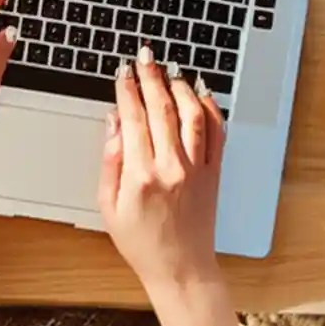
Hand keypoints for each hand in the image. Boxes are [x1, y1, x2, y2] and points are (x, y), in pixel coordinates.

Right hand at [99, 45, 225, 286]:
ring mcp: (197, 169)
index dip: (127, 88)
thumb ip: (110, 160)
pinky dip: (210, 108)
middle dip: (152, 77)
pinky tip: (200, 93)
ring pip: (192, 114)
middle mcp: (172, 167)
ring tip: (170, 70)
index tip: (123, 72)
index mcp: (141, 175)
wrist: (181, 268)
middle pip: (163, 108)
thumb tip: (114, 121)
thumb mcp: (108, 205)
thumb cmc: (141, 243)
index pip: (134, 117)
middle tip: (145, 57)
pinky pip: (217, 132)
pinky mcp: (214, 173)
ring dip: (181, 86)